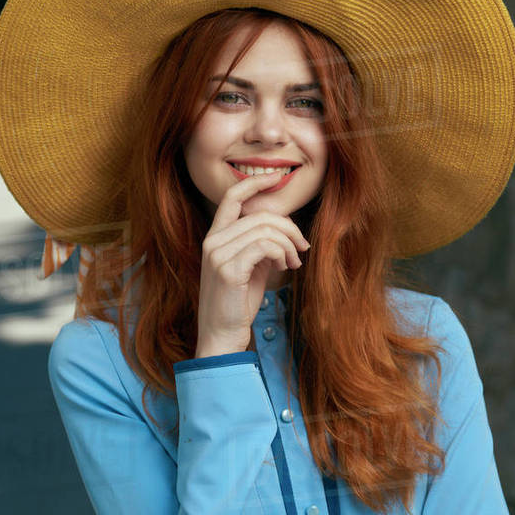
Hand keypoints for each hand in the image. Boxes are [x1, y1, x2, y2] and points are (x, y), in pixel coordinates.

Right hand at [196, 171, 310, 357]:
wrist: (222, 335)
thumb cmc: (237, 304)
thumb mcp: (249, 268)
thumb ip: (259, 245)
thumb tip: (284, 230)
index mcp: (215, 237)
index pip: (232, 197)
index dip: (255, 183)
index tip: (276, 178)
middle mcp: (212, 241)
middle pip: (260, 215)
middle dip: (289, 228)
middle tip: (302, 248)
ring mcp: (218, 254)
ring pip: (265, 229)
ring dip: (287, 245)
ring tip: (292, 263)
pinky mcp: (228, 268)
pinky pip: (264, 246)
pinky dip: (281, 254)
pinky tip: (283, 268)